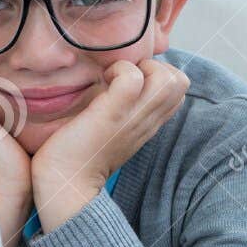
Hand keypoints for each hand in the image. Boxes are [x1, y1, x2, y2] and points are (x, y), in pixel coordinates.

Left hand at [30, 58, 189, 230]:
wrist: (65, 181)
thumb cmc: (78, 154)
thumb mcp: (111, 129)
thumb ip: (121, 110)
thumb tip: (112, 85)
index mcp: (149, 123)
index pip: (178, 89)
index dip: (160, 72)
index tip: (131, 77)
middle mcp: (148, 120)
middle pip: (181, 81)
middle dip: (155, 65)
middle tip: (125, 75)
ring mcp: (134, 117)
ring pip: (168, 78)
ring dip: (140, 66)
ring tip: (115, 76)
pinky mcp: (114, 113)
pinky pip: (132, 78)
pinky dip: (118, 69)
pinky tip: (102, 80)